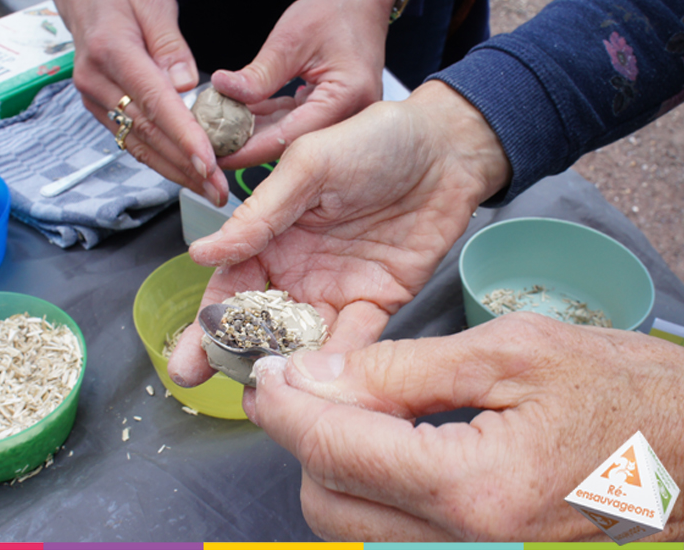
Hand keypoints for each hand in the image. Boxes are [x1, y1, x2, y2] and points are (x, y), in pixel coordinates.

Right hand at [25, 0, 226, 204]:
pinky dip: (162, 163)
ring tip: (209, 191)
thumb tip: (188, 86)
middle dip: (187, 166)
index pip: (154, 101)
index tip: (209, 162)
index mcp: (112, 50)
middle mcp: (97, 81)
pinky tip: (187, 178)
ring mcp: (95, 101)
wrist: (86, 0)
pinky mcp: (101, 113)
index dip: (183, 135)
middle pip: (148, 133)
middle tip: (219, 188)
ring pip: (140, 146)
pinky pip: (133, 144)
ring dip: (176, 173)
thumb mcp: (155, 2)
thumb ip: (172, 44)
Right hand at [167, 81, 510, 385]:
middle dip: (229, 354)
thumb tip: (202, 253)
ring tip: (262, 395)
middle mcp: (299, 268)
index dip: (208, 320)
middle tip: (198, 382)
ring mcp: (337, 289)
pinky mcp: (377, 302)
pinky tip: (320, 381)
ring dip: (281, 367)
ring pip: (300, 339)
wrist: (444, 148)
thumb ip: (260, 215)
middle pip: (256, 321)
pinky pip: (355, 338)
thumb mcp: (308, 167)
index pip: (231, 284)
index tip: (189, 355)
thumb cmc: (373, 140)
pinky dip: (338, 360)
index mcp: (273, 233)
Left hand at [209, 0, 403, 168]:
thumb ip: (259, 74)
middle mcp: (351, 114)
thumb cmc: (334, 12)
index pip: (291, 137)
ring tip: (223, 131)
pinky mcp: (333, 111)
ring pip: (293, 135)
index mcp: (346, 97)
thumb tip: (223, 90)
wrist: (362, 1)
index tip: (220, 157)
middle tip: (216, 146)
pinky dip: (272, 120)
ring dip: (258, 133)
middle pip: (292, 143)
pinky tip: (245, 117)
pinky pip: (298, 123)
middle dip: (251, 145)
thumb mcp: (290, 40)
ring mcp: (344, 115)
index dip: (251, 150)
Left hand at [245, 313, 683, 540]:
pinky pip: (387, 531)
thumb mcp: (509, 351)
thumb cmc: (617, 389)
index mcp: (475, 488)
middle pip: (326, 501)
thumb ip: (400, 368)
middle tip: (296, 381)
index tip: (264, 371)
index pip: (338, 451)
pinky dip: (363, 486)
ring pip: (347, 525)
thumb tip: (315, 376)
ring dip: (326, 463)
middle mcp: (466, 545)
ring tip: (332, 402)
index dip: (287, 407)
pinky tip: (371, 439)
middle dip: (300, 437)